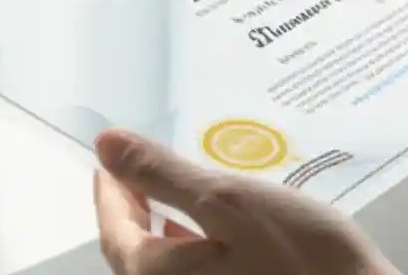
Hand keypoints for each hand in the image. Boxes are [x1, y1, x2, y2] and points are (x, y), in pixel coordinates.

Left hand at [93, 129, 397, 274]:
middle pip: (133, 257)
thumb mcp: (228, 201)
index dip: (109, 190)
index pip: (114, 230)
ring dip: (161, 234)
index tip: (108, 160)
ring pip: (163, 273)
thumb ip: (162, 174)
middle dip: (132, 213)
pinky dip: (190, 256)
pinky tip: (212, 240)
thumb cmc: (300, 259)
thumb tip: (106, 146)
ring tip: (171, 199)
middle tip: (135, 173)